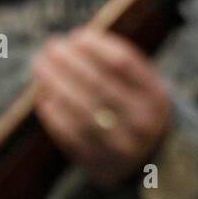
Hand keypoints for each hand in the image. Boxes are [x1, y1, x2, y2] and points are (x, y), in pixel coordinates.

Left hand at [32, 27, 172, 187]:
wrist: (148, 162)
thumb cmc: (136, 109)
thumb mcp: (143, 87)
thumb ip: (119, 65)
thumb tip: (76, 40)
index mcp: (156, 96)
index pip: (123, 62)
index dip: (96, 46)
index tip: (77, 35)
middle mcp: (143, 121)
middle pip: (99, 84)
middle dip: (69, 62)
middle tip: (50, 47)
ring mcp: (122, 145)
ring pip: (82, 110)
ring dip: (55, 84)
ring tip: (41, 66)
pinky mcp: (100, 163)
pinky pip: (71, 135)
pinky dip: (54, 114)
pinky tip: (45, 97)